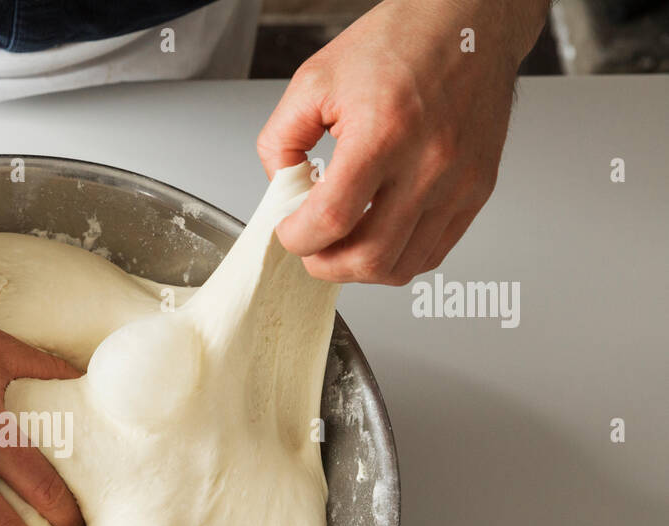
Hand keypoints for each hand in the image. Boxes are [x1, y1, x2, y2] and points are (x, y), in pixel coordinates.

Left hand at [256, 0, 547, 284]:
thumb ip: (282, 140)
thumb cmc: (400, 42)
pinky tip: (378, 235)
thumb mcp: (314, 80)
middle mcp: (429, 162)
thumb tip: (281, 189)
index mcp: (383, 133)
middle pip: (370, 257)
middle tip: (311, 249)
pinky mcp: (478, 190)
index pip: (331, 220)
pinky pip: (434, 252)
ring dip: (362, 268)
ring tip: (343, 244)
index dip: (297, 239)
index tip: (288, 232)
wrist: (469, 22)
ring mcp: (459, 182)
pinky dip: (399, 258)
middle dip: (326, 265)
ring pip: (403, 266)